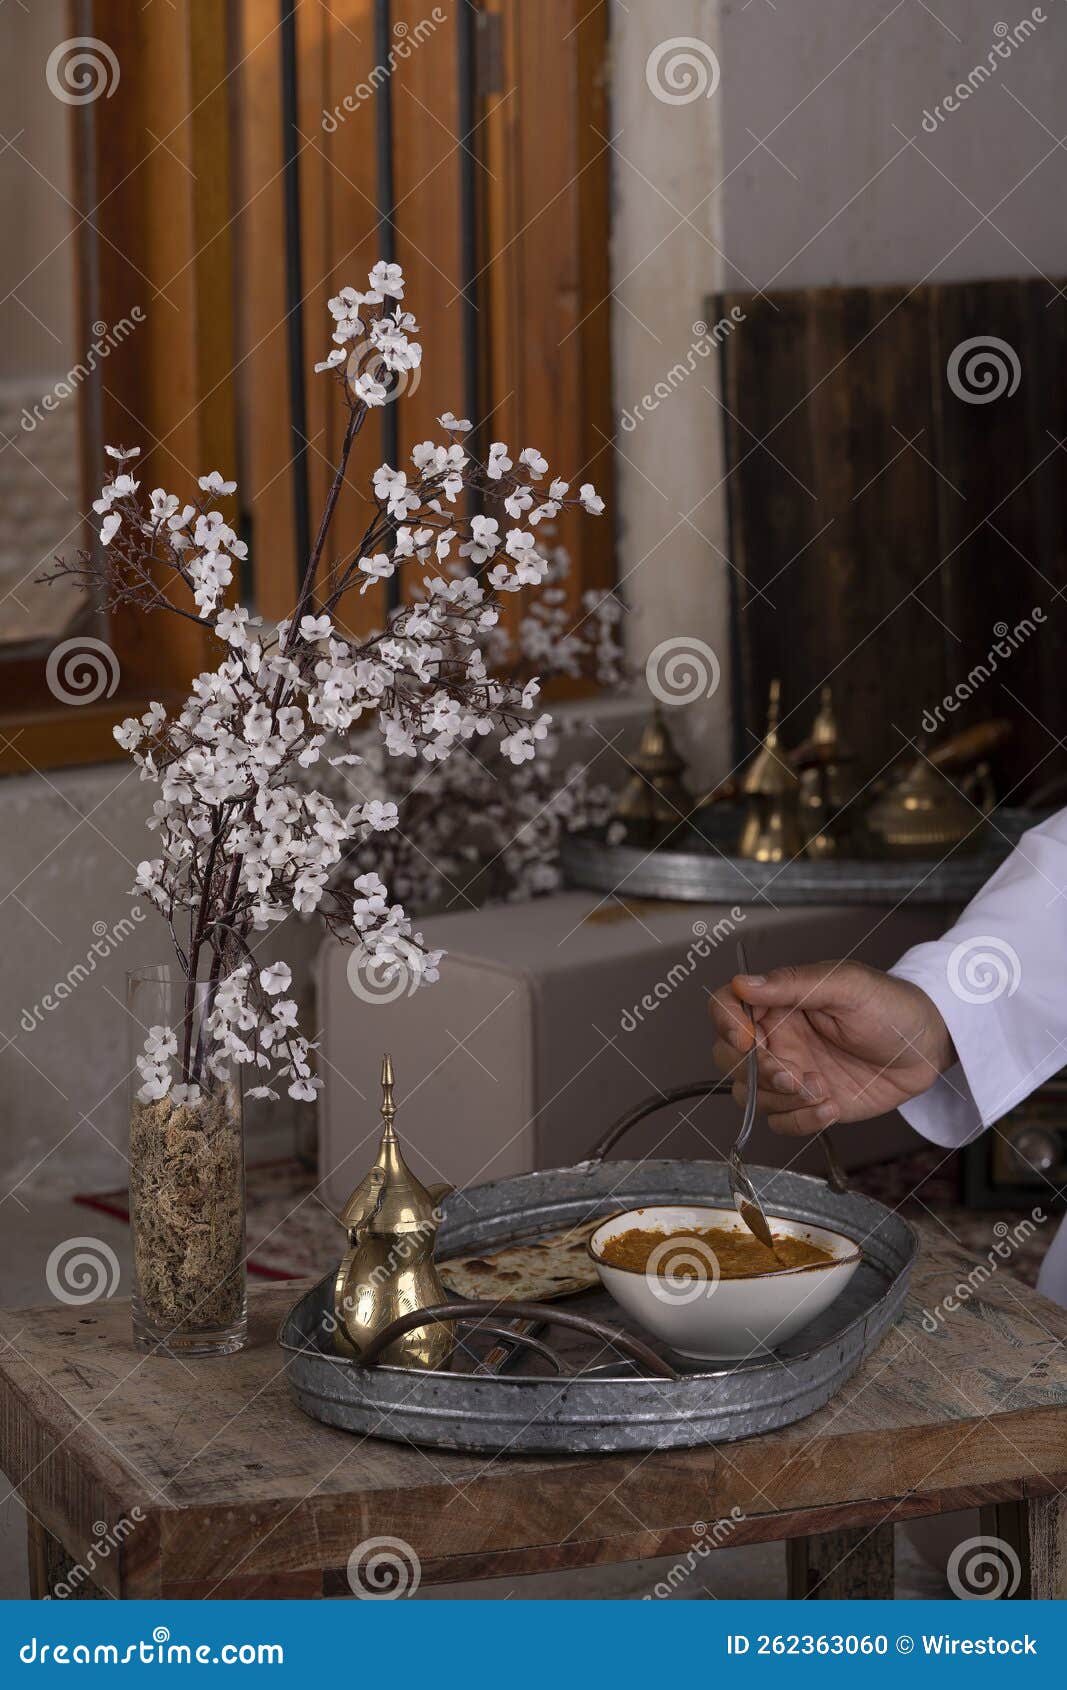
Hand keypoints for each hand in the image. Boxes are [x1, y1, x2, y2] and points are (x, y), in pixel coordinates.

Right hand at [708, 960, 955, 1134]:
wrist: (929, 1048)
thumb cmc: (891, 1007)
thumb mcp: (846, 986)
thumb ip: (793, 983)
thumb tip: (743, 983)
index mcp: (779, 1002)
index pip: (725, 1007)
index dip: (726, 1024)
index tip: (747, 1040)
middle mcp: (776, 1037)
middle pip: (728, 1058)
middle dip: (756, 1072)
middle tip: (792, 1074)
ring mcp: (789, 1072)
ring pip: (749, 1095)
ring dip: (781, 1099)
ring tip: (822, 1089)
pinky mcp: (807, 1103)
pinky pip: (780, 1122)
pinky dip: (800, 1120)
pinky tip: (831, 1106)